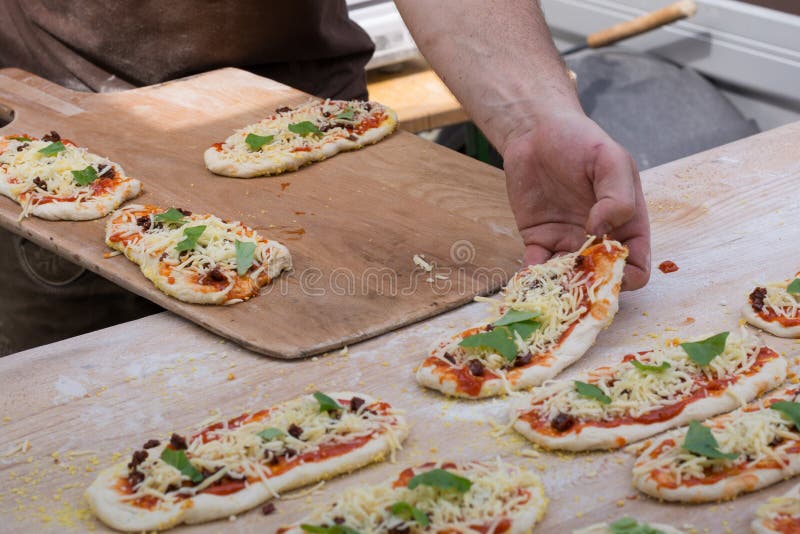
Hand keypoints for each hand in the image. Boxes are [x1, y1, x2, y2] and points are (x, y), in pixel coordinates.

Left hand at [502, 110, 650, 289]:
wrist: (536, 132)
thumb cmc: (580, 141)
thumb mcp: (610, 160)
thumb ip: (617, 196)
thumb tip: (602, 229)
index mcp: (627, 223)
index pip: (637, 264)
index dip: (628, 276)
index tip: (610, 272)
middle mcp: (599, 239)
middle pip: (602, 279)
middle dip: (591, 290)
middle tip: (574, 289)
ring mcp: (568, 242)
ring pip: (569, 279)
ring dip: (561, 288)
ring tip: (549, 290)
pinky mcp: (539, 240)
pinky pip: (538, 267)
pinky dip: (533, 278)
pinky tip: (528, 280)